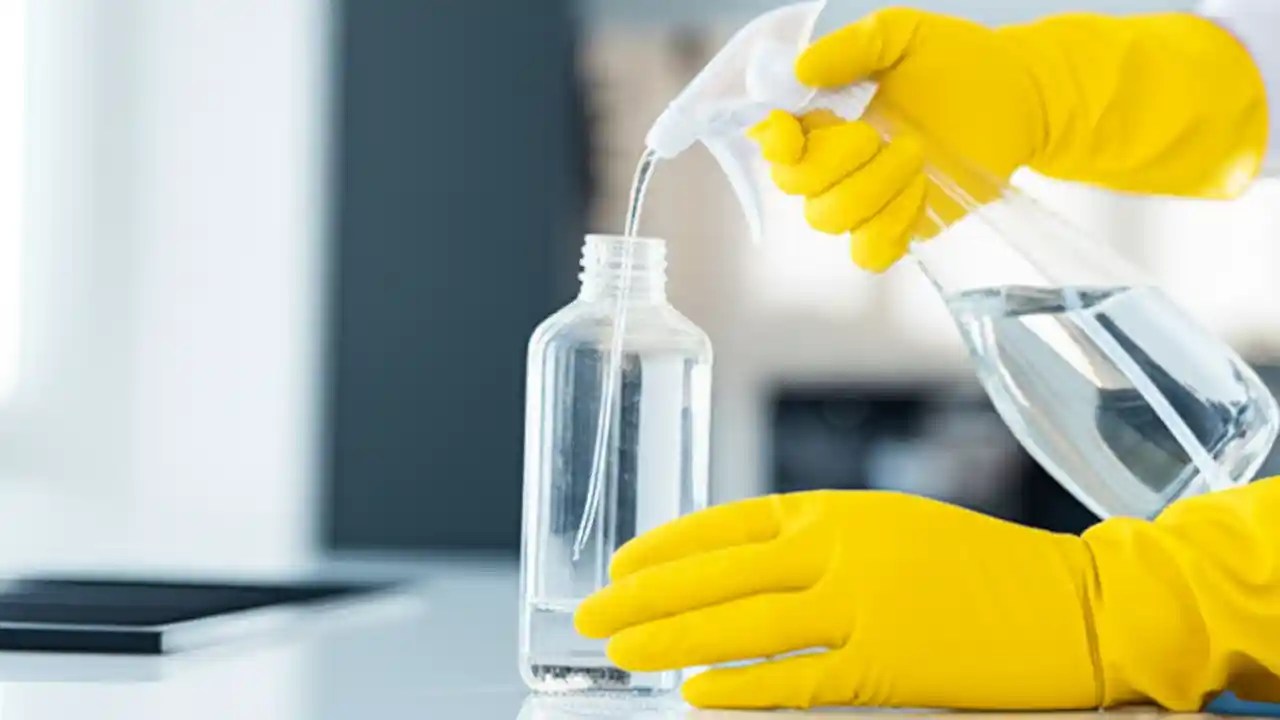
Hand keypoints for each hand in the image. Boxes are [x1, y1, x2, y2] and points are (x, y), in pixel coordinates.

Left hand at [575, 490, 1099, 709]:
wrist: (1075, 601)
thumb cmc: (982, 563)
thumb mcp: (890, 524)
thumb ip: (819, 539)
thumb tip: (744, 566)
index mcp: (836, 509)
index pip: (726, 525)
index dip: (666, 547)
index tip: (621, 566)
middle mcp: (839, 550)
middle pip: (718, 575)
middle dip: (645, 597)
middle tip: (590, 615)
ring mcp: (862, 606)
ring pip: (743, 625)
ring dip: (673, 639)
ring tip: (621, 653)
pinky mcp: (889, 664)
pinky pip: (796, 679)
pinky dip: (740, 687)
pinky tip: (694, 693)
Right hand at [750, 9, 1267, 271]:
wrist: (1020, 93)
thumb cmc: (959, 60)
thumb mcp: (901, 34)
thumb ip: (850, 47)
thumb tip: (800, 70)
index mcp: (823, 116)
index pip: (773, 145)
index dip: (772, 143)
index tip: (792, 129)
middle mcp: (835, 163)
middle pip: (796, 186)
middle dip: (831, 161)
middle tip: (876, 132)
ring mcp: (866, 200)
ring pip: (829, 218)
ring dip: (869, 188)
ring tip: (914, 152)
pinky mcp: (901, 228)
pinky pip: (869, 252)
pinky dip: (887, 227)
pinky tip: (919, 193)